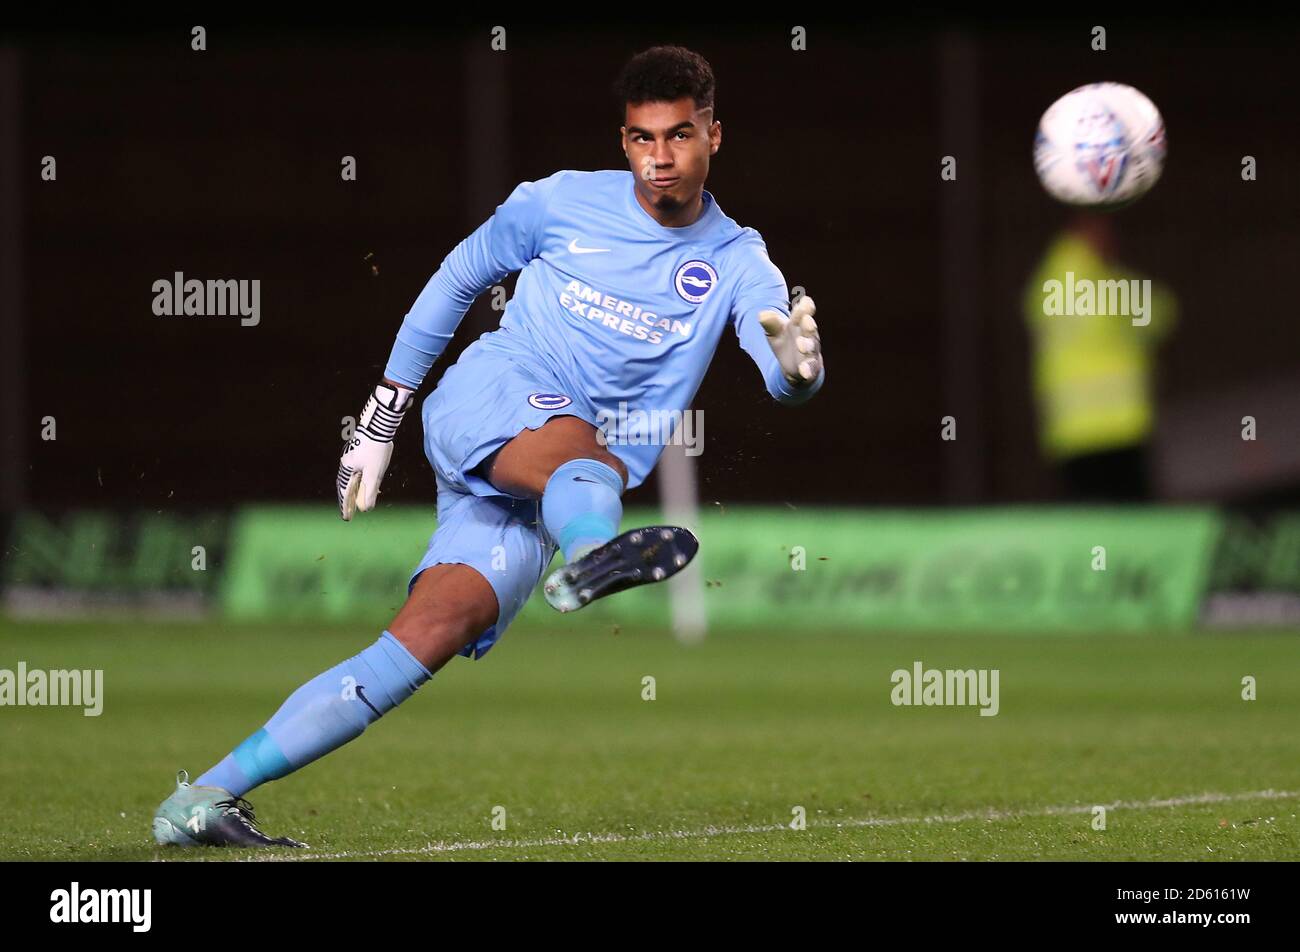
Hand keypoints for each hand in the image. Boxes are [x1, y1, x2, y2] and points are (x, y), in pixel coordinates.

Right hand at [337, 381, 412, 520]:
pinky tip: (370, 482)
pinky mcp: (360, 451)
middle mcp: (347, 463)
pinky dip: (361, 480)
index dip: (345, 506)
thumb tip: (366, 508)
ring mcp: (352, 456)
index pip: (344, 492)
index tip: (346, 517)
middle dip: (348, 499)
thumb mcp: (374, 473)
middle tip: (350, 512)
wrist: (379, 425)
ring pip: (353, 478)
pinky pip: (359, 470)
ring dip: (355, 490)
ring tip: (360, 501)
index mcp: (347, 469)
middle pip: (346, 485)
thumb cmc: (376, 449)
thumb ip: (369, 490)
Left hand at [757, 295, 821, 386]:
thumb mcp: (774, 331)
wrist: (792, 365)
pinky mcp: (811, 367)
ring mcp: (811, 351)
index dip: (805, 307)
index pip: (805, 312)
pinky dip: (808, 369)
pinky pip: (811, 368)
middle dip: (809, 324)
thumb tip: (762, 315)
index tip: (804, 302)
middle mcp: (808, 335)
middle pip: (810, 328)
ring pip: (812, 347)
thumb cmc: (784, 341)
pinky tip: (804, 372)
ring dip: (808, 345)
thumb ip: (770, 323)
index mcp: (800, 322)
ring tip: (801, 344)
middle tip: (806, 320)